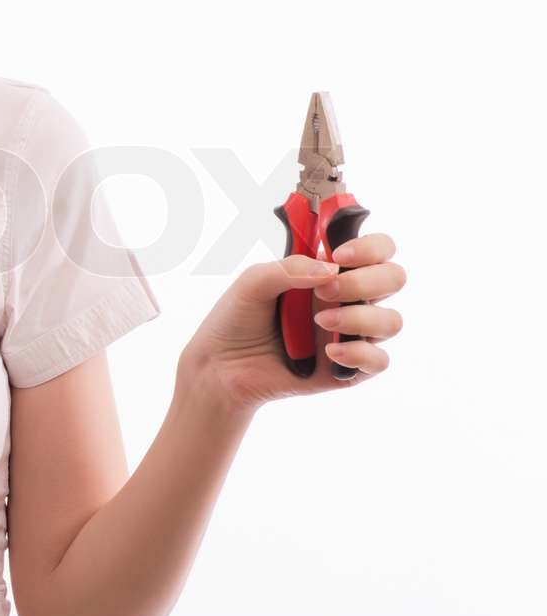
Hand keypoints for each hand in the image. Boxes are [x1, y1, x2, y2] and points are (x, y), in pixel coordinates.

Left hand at [177, 234, 404, 417]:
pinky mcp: (350, 368)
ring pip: (391, 321)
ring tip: (320, 322)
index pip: (377, 249)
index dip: (370, 247)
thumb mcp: (252, 283)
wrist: (221, 366)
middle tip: (324, 291)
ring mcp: (352, 334)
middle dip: (365, 281)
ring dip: (359, 317)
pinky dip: (359, 354)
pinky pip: (379, 361)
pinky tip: (329, 353)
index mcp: (330, 272)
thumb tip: (330, 269)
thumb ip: (289, 268)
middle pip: (394, 278)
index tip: (340, 255)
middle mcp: (348, 299)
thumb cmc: (237, 319)